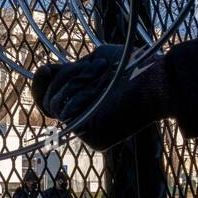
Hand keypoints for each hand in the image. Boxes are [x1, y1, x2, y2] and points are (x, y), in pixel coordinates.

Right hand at [30, 45, 169, 150]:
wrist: (155, 78)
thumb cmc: (131, 66)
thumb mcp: (94, 61)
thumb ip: (69, 69)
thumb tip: (43, 71)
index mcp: (84, 106)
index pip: (48, 99)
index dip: (41, 83)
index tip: (46, 67)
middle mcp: (83, 122)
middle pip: (48, 100)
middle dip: (66, 77)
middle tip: (93, 67)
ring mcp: (87, 131)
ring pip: (55, 104)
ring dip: (75, 80)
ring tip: (101, 73)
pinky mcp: (93, 137)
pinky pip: (66, 112)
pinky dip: (79, 91)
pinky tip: (99, 84)